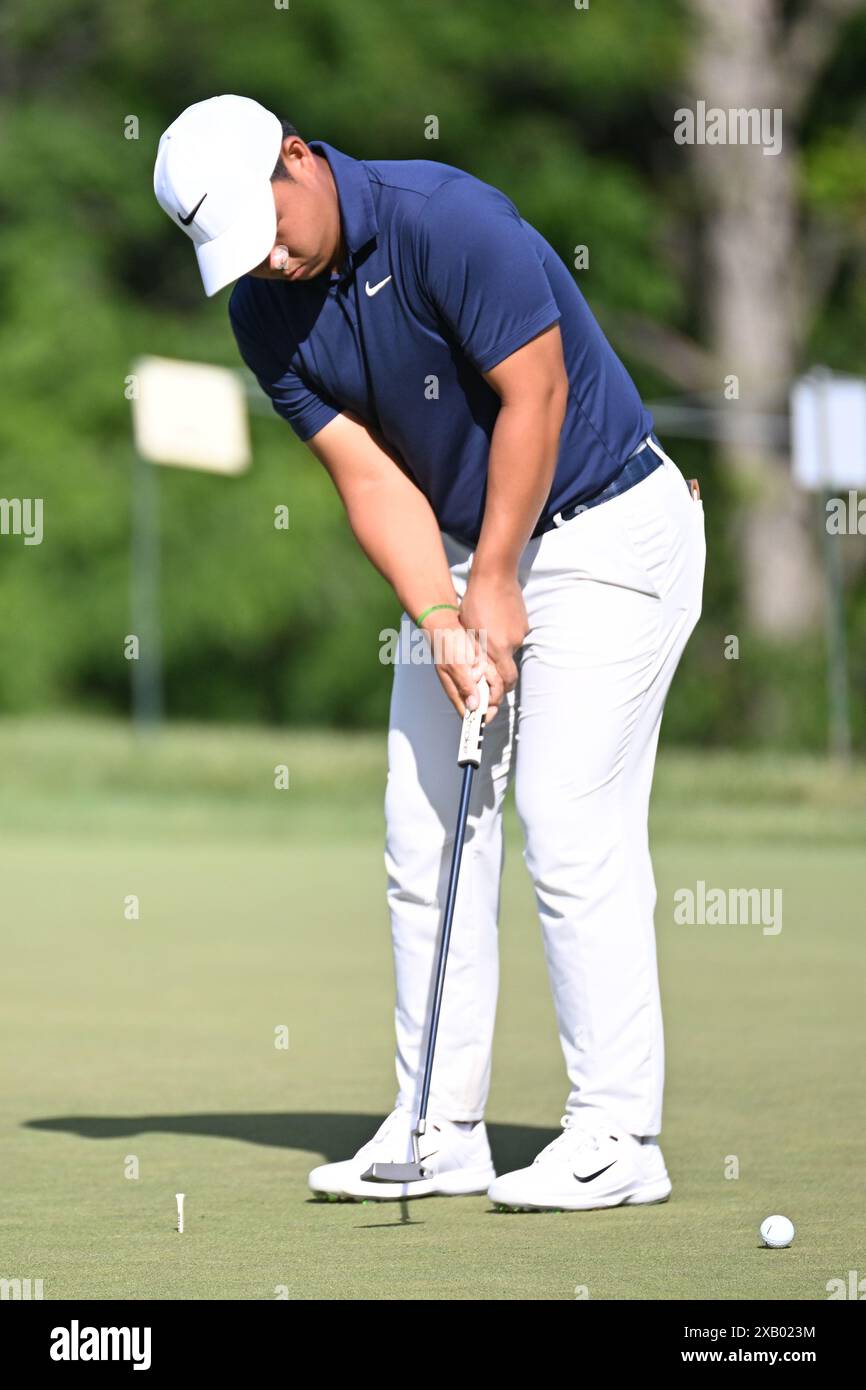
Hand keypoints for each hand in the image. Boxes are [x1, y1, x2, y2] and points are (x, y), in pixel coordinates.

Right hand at [420, 608, 503, 722]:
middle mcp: (466, 688)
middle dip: (489, 691)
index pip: (470, 715)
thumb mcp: (456, 665)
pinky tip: (480, 656)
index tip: (491, 708)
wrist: (447, 625)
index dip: (481, 716)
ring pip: (491, 687)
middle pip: (485, 702)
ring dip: (489, 676)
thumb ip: (465, 685)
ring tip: (477, 660)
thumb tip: (474, 707)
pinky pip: (491, 674)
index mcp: (457, 693)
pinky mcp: (479, 669)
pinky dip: (489, 667)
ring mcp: (473, 679)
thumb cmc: (447, 645)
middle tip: (482, 674)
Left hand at [459, 571, 528, 692]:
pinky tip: (495, 624)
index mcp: (499, 647)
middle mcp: (514, 642)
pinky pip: (514, 635)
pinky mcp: (524, 622)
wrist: (495, 576)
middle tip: (487, 665)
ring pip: (510, 648)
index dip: (503, 690)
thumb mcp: (470, 631)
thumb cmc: (476, 602)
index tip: (495, 694)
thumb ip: (477, 653)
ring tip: (487, 636)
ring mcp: (521, 631)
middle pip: (508, 665)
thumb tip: (479, 672)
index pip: (508, 680)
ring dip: (501, 648)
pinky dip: (506, 635)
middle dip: (499, 668)